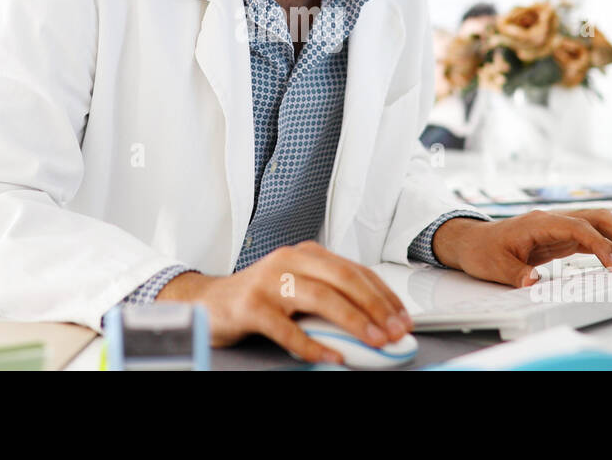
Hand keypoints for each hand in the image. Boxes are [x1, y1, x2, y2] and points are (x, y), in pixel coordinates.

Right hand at [154, 241, 412, 363]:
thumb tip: (377, 323)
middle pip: (342, 278)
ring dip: (352, 321)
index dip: (384, 295)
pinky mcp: (250, 306)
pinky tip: (330, 357)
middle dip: (375, 305)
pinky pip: (286, 328)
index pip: (356, 271)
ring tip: (373, 341)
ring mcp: (268, 281)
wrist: (208, 302)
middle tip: (395, 331)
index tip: (403, 319)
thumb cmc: (260, 298)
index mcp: (307, 253)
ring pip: (319, 297)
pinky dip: (311, 345)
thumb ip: (331, 298)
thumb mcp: (298, 288)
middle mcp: (289, 260)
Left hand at [434, 209, 611, 285]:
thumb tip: (533, 282)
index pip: (579, 228)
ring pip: (597, 225)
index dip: (599, 246)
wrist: (471, 242)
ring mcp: (558, 227)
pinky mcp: (559, 238)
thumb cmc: (482, 250)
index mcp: (539, 223)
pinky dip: (607, 247)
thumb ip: (516, 274)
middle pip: (596, 218)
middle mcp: (553, 220)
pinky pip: (589, 238)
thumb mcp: (495, 266)